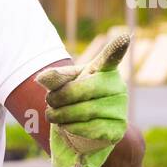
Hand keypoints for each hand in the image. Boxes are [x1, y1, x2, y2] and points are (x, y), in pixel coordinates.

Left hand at [35, 34, 129, 166]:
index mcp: (104, 70)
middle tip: (49, 102)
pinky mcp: (117, 128)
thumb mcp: (65, 84)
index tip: (123, 38)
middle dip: (59, 98)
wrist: (90, 128)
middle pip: (82, 90)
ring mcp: (120, 108)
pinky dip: (71, 128)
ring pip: (84, 112)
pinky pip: (90, 128)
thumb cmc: (76, 99)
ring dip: (60, 115)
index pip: (110, 58)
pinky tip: (66, 126)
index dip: (116, 49)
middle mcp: (117, 86)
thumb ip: (55, 78)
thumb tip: (42, 77)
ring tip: (53, 115)